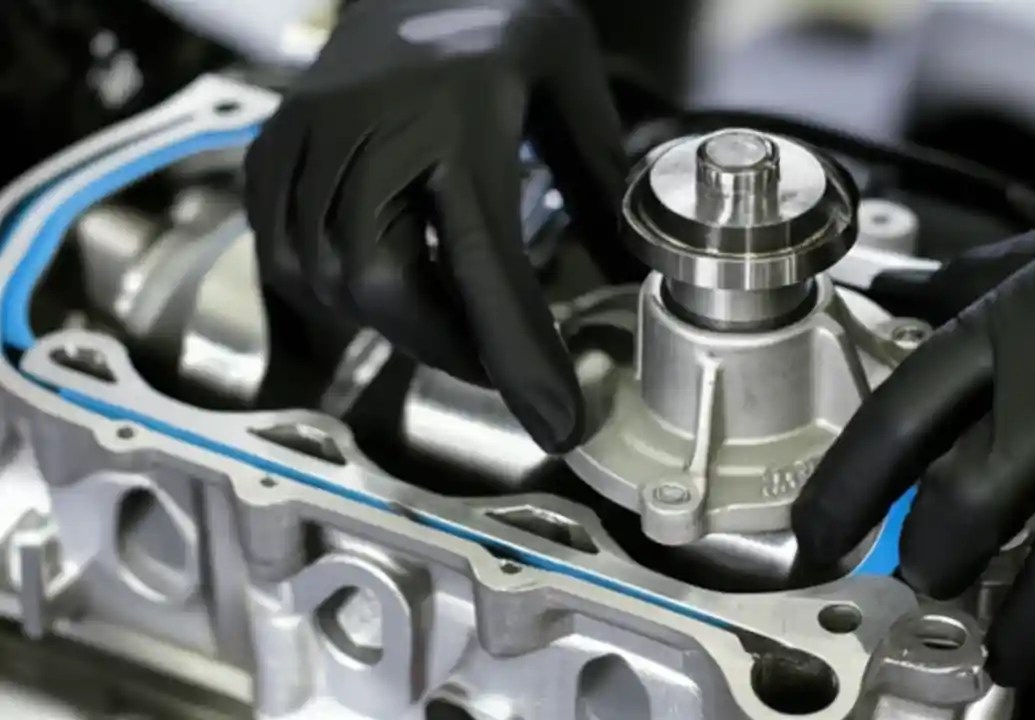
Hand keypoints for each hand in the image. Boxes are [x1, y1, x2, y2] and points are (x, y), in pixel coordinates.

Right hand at [245, 0, 627, 451]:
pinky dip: (331, 290)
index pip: (486, 264)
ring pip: (325, 278)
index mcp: (460, 118)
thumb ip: (599, 173)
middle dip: (445, 346)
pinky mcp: (270, 149)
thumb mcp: (570, 74)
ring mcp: (308, 139)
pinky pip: (282, 252)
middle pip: (383, 285)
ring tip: (448, 320)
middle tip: (497, 364)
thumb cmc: (494, 12)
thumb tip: (629, 268)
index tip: (556, 421)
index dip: (521, 356)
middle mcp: (370, 132)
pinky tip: (383, 283)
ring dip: (393, 322)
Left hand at [793, 148, 1034, 717]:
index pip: (901, 417)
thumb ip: (978, 279)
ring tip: (1004, 660)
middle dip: (929, 566)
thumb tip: (893, 290)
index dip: (843, 493)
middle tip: (922, 590)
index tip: (810, 542)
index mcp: (1024, 318)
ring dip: (1021, 634)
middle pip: (969, 503)